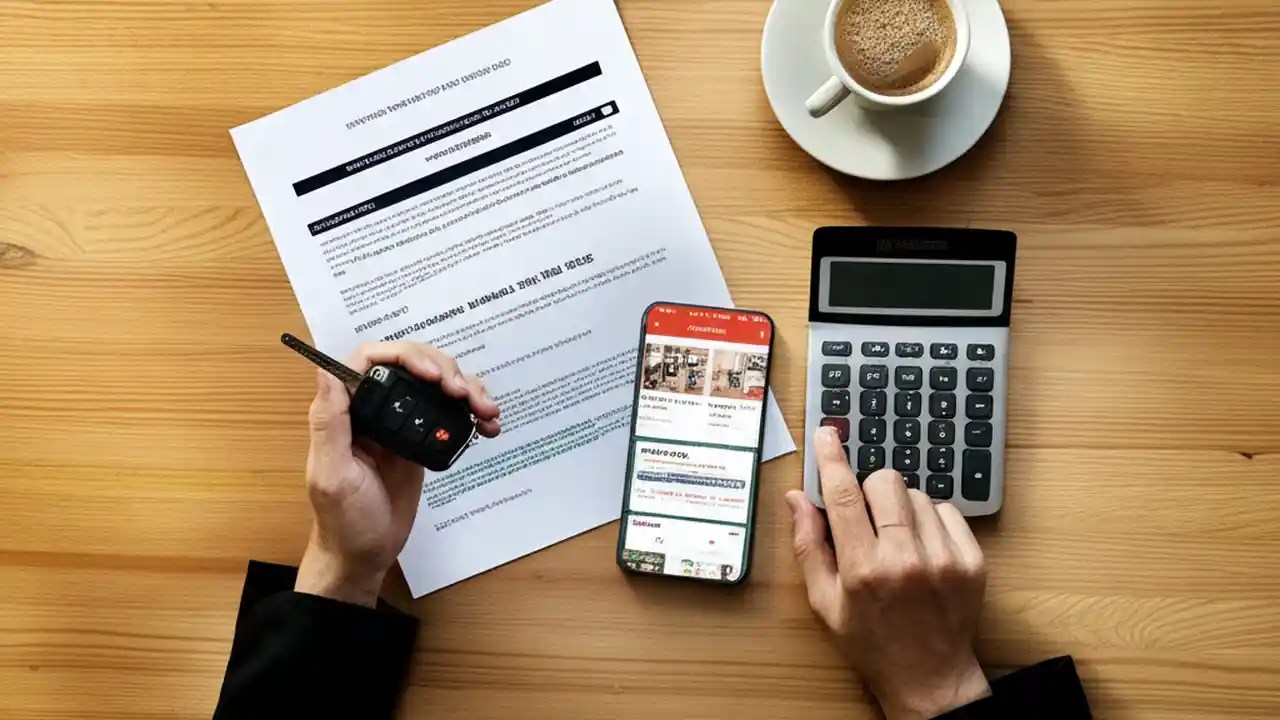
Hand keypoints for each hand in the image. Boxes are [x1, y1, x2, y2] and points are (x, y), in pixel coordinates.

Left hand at [295, 341, 501, 606]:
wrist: (365, 555)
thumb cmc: (343, 520)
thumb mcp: (332, 474)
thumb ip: (330, 423)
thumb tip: (327, 371)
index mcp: (346, 409)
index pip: (371, 359)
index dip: (405, 356)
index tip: (433, 377)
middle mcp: (373, 407)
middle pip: (411, 364)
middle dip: (445, 370)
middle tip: (465, 395)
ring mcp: (400, 421)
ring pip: (435, 384)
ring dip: (466, 388)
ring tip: (487, 410)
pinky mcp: (421, 438)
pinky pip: (448, 412)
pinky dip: (471, 412)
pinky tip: (488, 424)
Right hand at [785, 426, 989, 718]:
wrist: (929, 679)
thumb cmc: (870, 643)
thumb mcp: (824, 603)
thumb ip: (808, 546)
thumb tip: (797, 497)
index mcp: (861, 569)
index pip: (844, 495)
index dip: (832, 458)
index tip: (828, 434)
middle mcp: (904, 560)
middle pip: (885, 482)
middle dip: (870, 489)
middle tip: (867, 517)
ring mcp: (943, 559)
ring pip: (917, 495)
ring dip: (902, 508)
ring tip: (898, 542)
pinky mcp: (972, 562)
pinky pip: (947, 511)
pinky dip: (931, 521)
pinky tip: (923, 549)